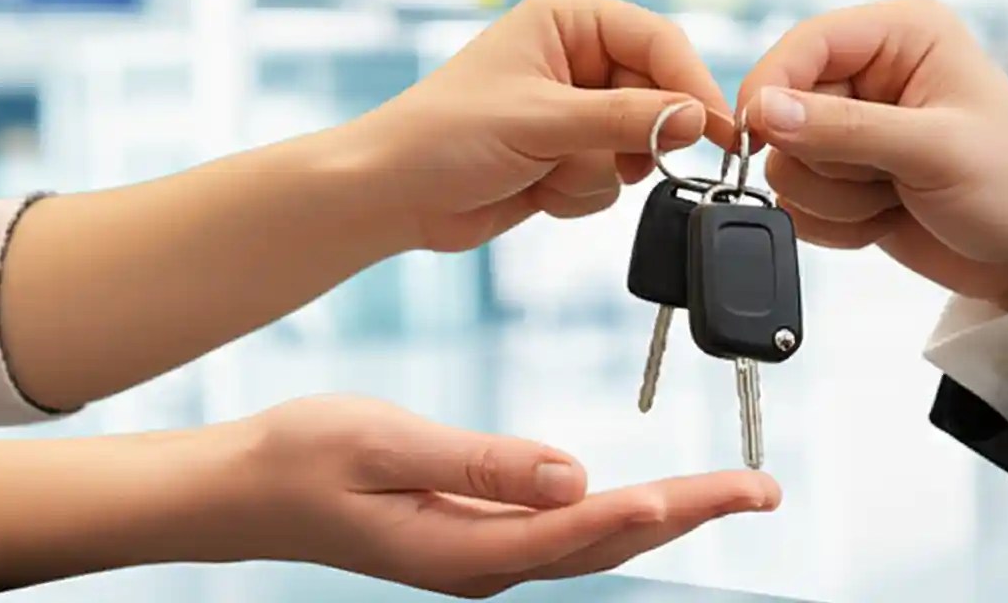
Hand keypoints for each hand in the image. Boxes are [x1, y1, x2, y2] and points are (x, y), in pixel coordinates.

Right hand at [235, 395, 779, 597]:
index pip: (583, 529)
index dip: (659, 510)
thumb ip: (481, 462)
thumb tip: (573, 475)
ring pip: (590, 539)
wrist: (244, 491)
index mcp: (464, 549)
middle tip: (762, 490)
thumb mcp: (386, 444)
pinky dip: (615, 513)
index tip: (726, 492)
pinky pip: (560, 530)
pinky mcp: (472, 537)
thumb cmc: (303, 459)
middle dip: (688, 515)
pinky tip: (645, 503)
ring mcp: (478, 555)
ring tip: (729, 494)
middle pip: (605, 541)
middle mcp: (482, 564)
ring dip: (662, 515)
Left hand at [332, 0, 733, 252]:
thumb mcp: (542, 121)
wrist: (394, 197)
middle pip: (658, 98)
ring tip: (544, 169)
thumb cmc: (444, 136)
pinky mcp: (570, 155)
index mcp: (570, 20)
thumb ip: (625, 119)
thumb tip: (696, 119)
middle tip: (605, 157)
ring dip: (595, 172)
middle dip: (632, 140)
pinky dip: (580, 193)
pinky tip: (537, 187)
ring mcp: (576, 111)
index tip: (720, 132)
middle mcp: (578, 58)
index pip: (659, 41)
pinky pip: (613, 180)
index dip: (692, 86)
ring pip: (637, 148)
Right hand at [738, 0, 1007, 309]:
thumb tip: (765, 110)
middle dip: (829, 162)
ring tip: (896, 196)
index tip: (759, 138)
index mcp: (900, 35)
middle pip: (784, 113)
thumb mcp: (935, 150)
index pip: (803, 45)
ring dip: (838, 198)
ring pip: (786, 165)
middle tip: (888, 177)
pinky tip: (886, 215)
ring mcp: (853, 129)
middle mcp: (870, 75)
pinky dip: (838, 223)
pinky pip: (797, 203)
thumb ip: (844, 130)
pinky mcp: (844, 177)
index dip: (771, 88)